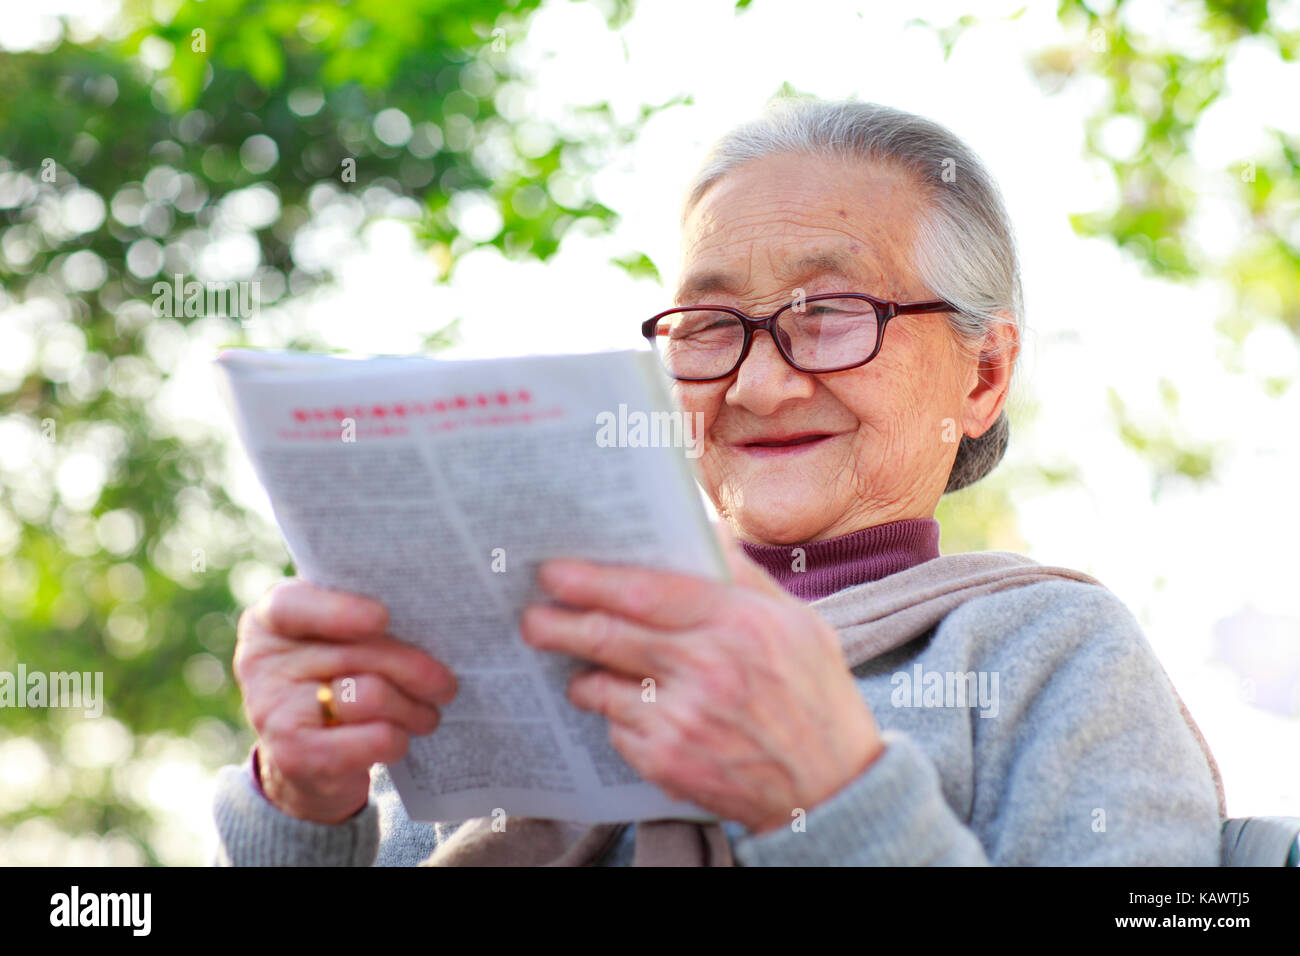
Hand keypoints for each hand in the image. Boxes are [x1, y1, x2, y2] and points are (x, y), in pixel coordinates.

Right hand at [233, 579, 456, 823]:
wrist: (308, 763)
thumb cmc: (337, 681)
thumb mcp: (339, 640)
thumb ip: (363, 620)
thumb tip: (429, 613)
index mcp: (270, 619)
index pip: (293, 607)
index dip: (340, 611)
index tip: (382, 618)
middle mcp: (261, 662)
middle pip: (357, 653)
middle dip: (415, 668)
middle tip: (445, 683)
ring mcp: (271, 711)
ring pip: (372, 695)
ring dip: (414, 708)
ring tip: (427, 713)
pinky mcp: (294, 756)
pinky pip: (374, 738)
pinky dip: (398, 739)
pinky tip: (399, 738)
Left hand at [519, 525, 884, 833]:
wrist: (833, 789)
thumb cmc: (815, 696)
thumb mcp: (798, 622)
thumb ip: (743, 575)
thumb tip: (698, 528)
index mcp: (739, 623)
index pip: (645, 591)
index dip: (590, 581)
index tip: (554, 574)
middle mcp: (707, 668)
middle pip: (607, 636)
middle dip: (557, 624)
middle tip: (531, 619)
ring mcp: (684, 720)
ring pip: (600, 686)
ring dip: (583, 676)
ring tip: (582, 670)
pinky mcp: (668, 763)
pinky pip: (617, 730)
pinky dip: (617, 719)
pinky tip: (639, 714)